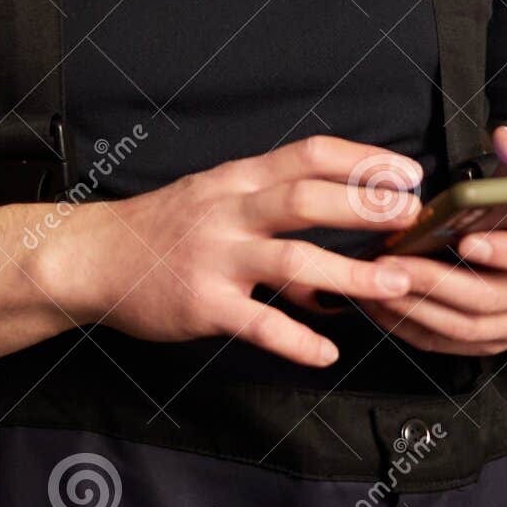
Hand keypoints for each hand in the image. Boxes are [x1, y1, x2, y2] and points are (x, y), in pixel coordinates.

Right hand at [43, 135, 422, 368]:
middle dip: (365, 206)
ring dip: (351, 274)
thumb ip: (273, 208)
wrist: (93, 256)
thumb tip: (338, 227)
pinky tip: (327, 352)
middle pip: (306, 198)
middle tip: (413, 219)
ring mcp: (215, 257)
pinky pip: (258, 323)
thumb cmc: (163, 227)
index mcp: (238, 179)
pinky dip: (297, 339)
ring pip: (292, 260)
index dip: (362, 159)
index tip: (407, 173)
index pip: (308, 154)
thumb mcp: (217, 199)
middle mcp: (230, 211)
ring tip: (396, 285)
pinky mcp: (202, 304)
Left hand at [359, 125, 506, 355]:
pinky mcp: (488, 340)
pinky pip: (447, 343)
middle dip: (436, 282)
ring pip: (464, 327)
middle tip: (392, 262)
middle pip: (488, 299)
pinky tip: (380, 304)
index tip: (465, 238)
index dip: (505, 251)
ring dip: (417, 307)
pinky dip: (411, 327)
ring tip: (377, 282)